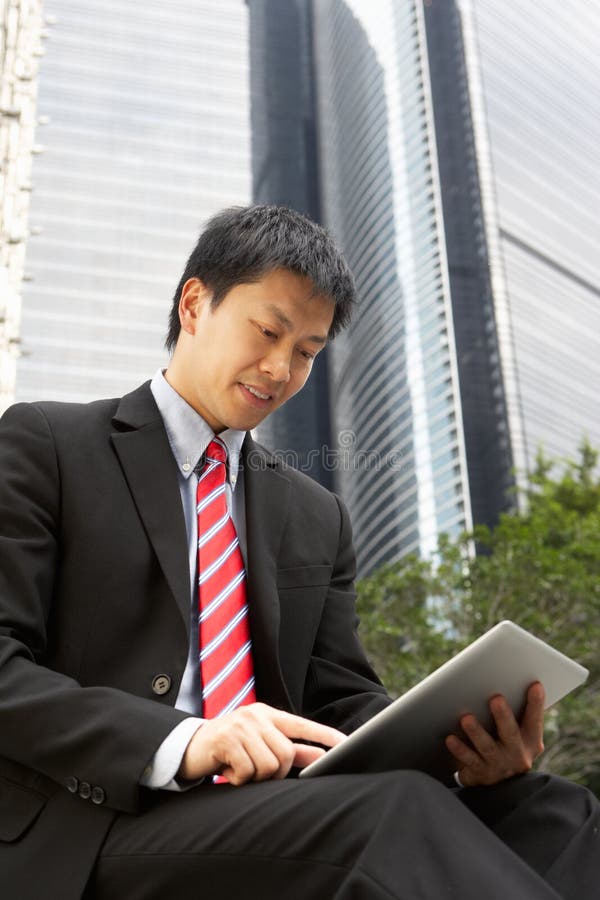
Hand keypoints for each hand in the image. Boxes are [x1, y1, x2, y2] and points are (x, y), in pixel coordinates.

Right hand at [179, 702, 346, 784]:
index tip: (347, 745)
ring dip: (256, 777)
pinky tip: (228, 771)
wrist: (189, 747)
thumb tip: (320, 757)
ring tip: (241, 770)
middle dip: (276, 772)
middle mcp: (256, 715)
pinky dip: (238, 779)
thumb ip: (288, 749)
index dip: (325, 736)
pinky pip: (248, 771)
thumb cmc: (229, 748)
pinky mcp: (226, 739)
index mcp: (268, 714)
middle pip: (287, 754)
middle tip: (257, 774)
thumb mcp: (259, 744)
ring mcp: (241, 725)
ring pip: (269, 765)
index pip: (303, 725)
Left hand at [445, 682, 545, 786]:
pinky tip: (450, 738)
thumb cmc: (508, 743)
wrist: (500, 783)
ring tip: (466, 718)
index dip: (536, 703)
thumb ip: (519, 712)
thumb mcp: (521, 733)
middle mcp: (518, 754)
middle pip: (510, 733)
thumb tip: (513, 680)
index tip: (535, 685)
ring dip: (476, 732)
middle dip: (503, 716)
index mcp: (531, 740)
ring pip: (486, 747)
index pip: (535, 720)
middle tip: (496, 698)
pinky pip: (468, 760)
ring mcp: (499, 765)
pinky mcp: (481, 773)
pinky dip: (459, 749)